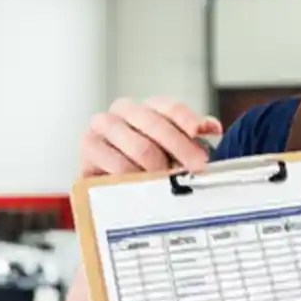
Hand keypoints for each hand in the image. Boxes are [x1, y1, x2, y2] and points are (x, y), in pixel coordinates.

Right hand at [79, 98, 221, 177]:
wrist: (104, 193)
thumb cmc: (142, 170)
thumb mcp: (170, 153)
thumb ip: (192, 139)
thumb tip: (212, 128)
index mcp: (147, 108)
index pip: (170, 108)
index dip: (188, 120)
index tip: (201, 134)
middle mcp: (122, 111)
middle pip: (155, 125)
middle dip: (181, 148)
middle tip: (196, 169)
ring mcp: (102, 127)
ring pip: (140, 146)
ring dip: (159, 168)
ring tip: (171, 184)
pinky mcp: (88, 148)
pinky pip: (117, 165)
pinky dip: (135, 178)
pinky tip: (144, 187)